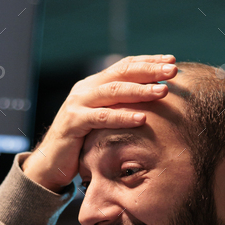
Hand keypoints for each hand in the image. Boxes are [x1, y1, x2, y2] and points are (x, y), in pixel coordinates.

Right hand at [22, 54, 177, 191]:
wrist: (51, 163)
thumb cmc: (83, 143)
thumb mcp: (103, 120)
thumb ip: (120, 107)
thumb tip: (152, 98)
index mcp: (94, 84)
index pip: (124, 66)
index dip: (148, 62)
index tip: (172, 61)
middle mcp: (86, 89)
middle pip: (121, 73)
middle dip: (149, 70)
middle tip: (173, 70)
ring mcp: (78, 104)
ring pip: (113, 91)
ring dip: (141, 91)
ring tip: (163, 92)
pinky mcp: (73, 122)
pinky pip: (102, 117)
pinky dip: (123, 117)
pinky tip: (142, 119)